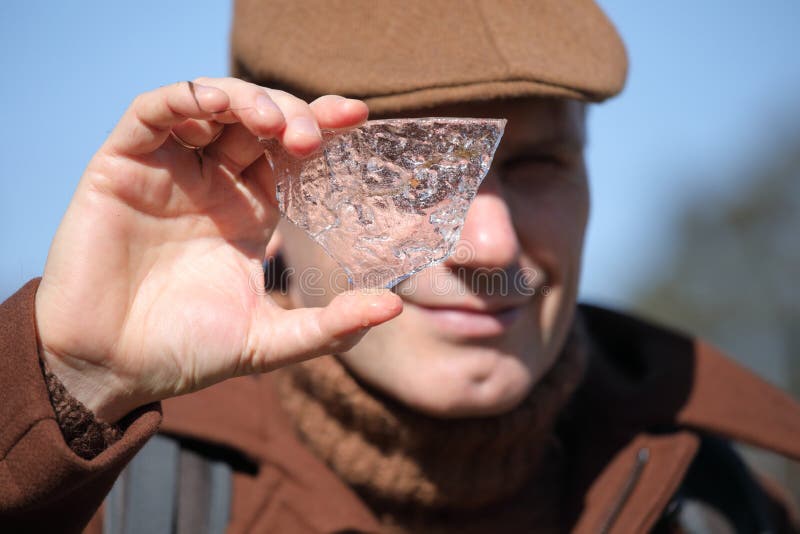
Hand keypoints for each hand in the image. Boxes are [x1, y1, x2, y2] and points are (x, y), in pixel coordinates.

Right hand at [35, 77, 401, 421]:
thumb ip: (330, 326)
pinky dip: (184, 98)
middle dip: (292, 115)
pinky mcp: (122, 167)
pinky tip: (214, 105)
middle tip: (311, 138)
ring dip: (247, 99)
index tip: (359, 117)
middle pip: (258, 120)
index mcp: (251, 211)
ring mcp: (169, 172)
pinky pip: (151, 114)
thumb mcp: (269, 340)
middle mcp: (214, 184)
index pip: (291, 152)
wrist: (113, 371)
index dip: (323, 126)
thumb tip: (393, 308)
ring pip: (210, 105)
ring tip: (274, 123)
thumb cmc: (188, 352)